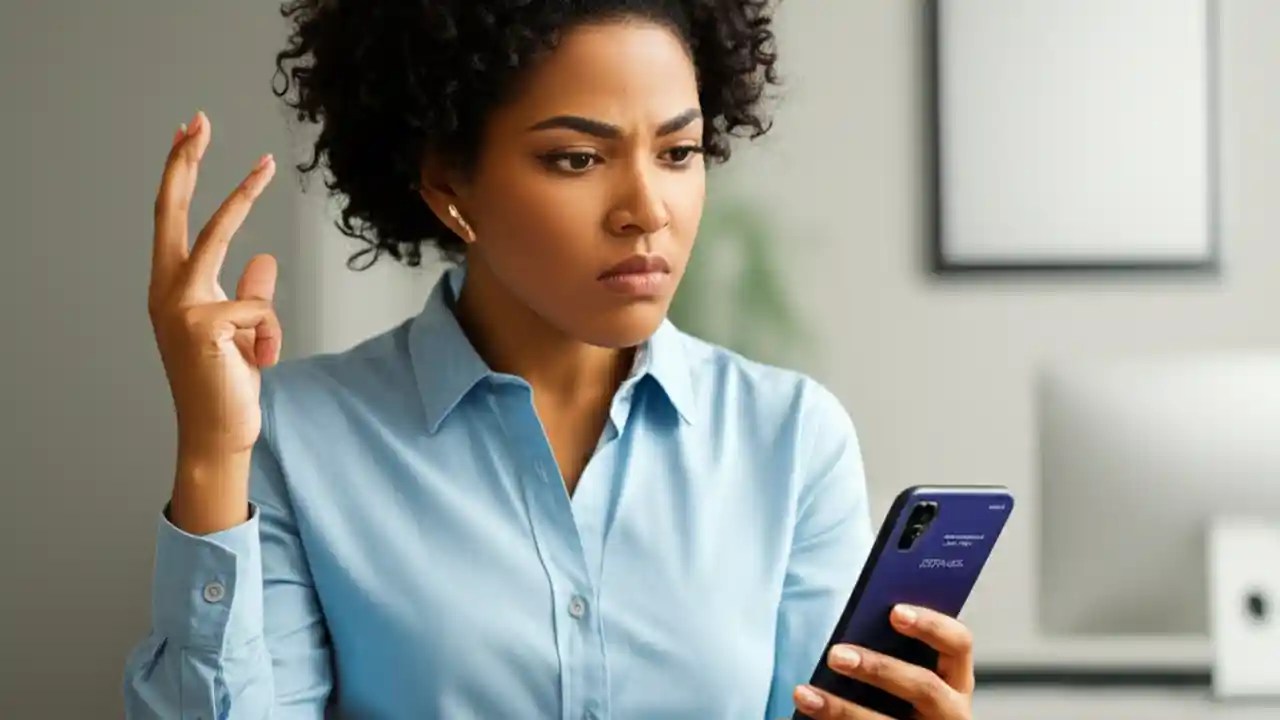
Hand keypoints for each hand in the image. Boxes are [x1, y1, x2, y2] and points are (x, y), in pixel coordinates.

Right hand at [149, 110, 280, 462]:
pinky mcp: (204, 327)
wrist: (219, 433)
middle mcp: (167, 293)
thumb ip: (249, 293)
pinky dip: (269, 336)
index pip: (174, 221)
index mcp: (173, 289)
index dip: (182, 176)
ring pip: (218, 238)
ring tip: (265, 164)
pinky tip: (258, 362)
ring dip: (241, 196)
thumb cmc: (227, 381)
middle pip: (174, 212)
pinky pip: (259, 309)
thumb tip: (264, 258)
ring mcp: (181, 309)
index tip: (193, 134)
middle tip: (199, 120)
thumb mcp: (244, 330)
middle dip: (187, 163)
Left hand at [792, 604, 973, 718]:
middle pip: (924, 686)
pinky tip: (808, 707)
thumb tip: (855, 624)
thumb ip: (894, 648)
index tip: (895, 611)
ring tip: (804, 692)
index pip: (959, 643)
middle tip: (835, 654)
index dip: (931, 625)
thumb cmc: (896, 692)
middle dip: (879, 668)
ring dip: (841, 708)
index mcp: (955, 678)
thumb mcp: (907, 670)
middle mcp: (951, 710)